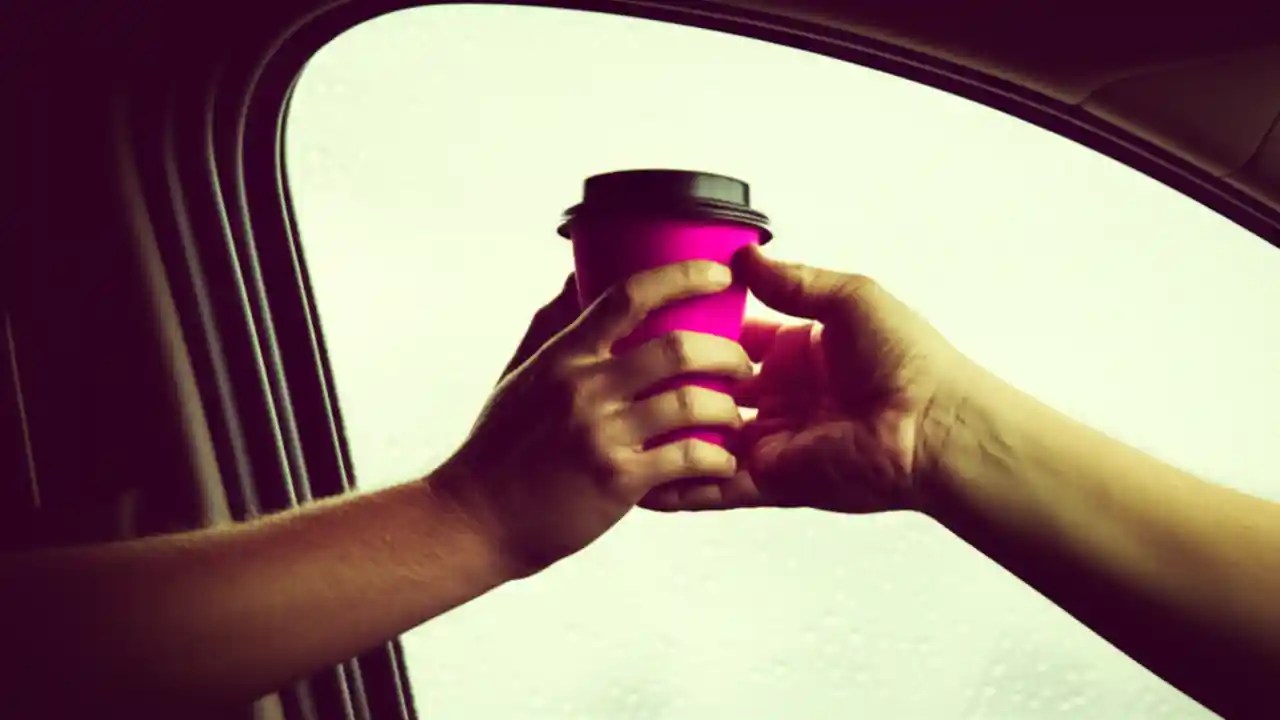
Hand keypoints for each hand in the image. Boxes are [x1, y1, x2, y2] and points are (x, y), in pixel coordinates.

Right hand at [434, 261, 754, 578]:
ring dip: (727, 407)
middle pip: (675, 348)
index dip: (682, 276)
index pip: (628, 296)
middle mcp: (585, 388)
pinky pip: (685, 459)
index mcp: (565, 356)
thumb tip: (576, 278)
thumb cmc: (500, 446)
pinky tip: (723, 461)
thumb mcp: (519, 374)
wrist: (476, 518)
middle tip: (744, 363)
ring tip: (737, 414)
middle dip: (726, 352)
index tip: (720, 274)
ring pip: (690, 403)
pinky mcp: (616, 480)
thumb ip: (552, 325)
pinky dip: (715, 458)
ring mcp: (602, 435)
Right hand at [641, 245, 973, 514]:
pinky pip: (715, 487)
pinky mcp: (771, 480)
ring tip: (610, 429)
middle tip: (617, 373)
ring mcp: (773, 441)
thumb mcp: (849, 299)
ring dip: (666, 436)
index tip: (653, 322)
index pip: (733, 341)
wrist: (933, 426)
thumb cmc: (907, 358)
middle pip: (711, 390)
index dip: (697, 333)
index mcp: (798, 353)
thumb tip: (744, 257)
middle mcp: (781, 398)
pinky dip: (678, 489)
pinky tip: (638, 486)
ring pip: (704, 439)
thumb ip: (793, 282)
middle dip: (672, 385)